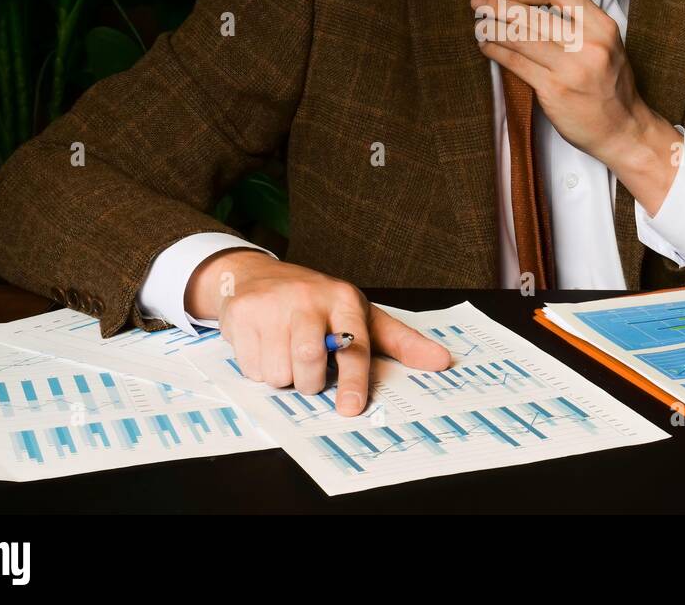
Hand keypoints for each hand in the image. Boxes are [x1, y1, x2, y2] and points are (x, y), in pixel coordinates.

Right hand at [187, 250, 450, 415]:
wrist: (256, 276)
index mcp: (345, 299)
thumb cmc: (317, 304)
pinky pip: (252, 368)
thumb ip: (400, 341)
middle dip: (310, 381)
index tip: (353, 407)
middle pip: (309, 362)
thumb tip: (442, 361)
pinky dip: (259, 368)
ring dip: (284, 376)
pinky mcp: (242, 315)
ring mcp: (273, 305)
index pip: (354, 344)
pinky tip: (265, 346)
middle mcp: (309, 298)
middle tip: (311, 372)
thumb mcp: (361, 315)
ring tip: (286, 352)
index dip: (355, 379)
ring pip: (279, 372)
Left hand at [470, 0, 683, 213]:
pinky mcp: (554, 90)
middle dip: (499, 6)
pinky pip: (517, 64)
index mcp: (603, 28)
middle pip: (533, 15)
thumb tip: (533, 6)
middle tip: (478, 0)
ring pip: (521, 38)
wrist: (623, 130)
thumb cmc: (611, 88)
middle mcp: (589, 44)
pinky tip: (486, 46)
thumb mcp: (609, 47)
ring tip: (478, 23)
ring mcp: (571, 68)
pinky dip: (497, 52)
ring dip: (492, 28)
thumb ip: (580, 26)